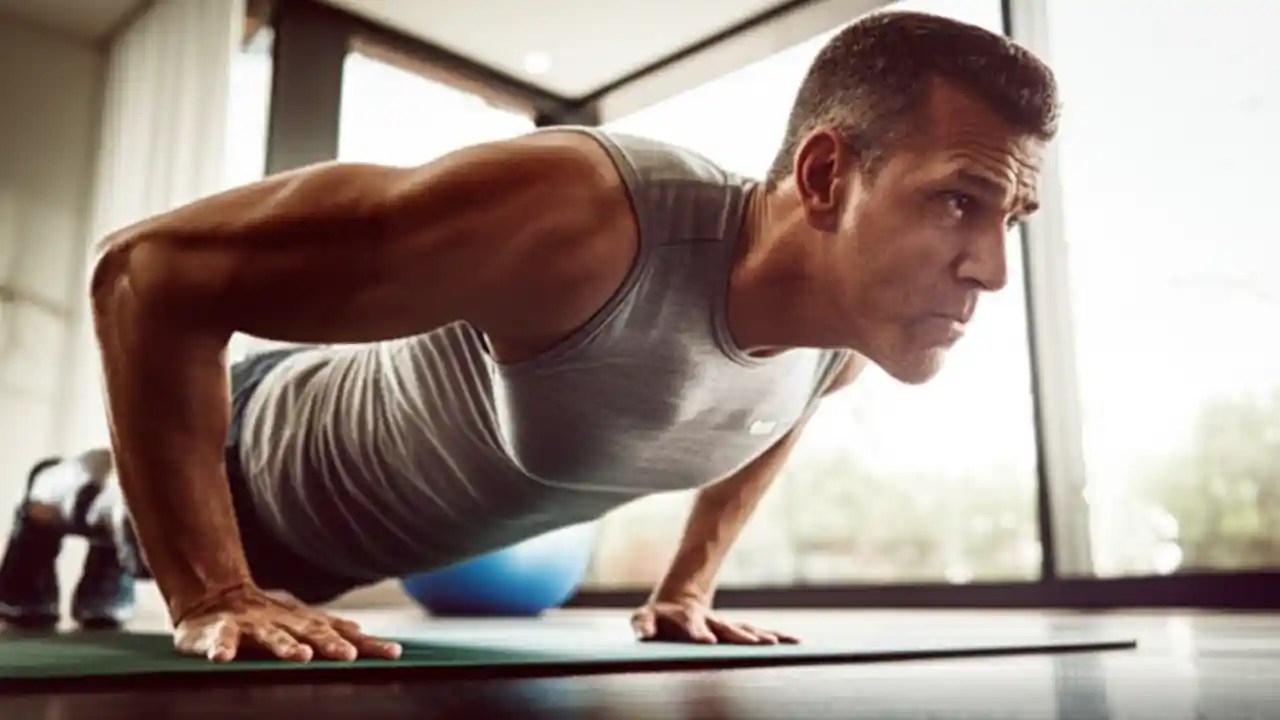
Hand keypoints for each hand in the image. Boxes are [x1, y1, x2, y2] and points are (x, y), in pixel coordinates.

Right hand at [173, 584, 402, 662]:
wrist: (214, 595)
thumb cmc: (264, 615)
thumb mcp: (298, 619)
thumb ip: (327, 627)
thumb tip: (359, 630)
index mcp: (304, 622)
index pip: (343, 634)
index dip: (368, 644)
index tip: (394, 653)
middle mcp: (283, 622)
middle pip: (312, 633)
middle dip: (331, 644)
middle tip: (348, 656)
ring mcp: (252, 625)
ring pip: (271, 636)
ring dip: (286, 646)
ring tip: (300, 657)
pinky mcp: (219, 631)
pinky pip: (221, 639)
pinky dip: (222, 647)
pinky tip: (223, 657)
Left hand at [630, 598, 798, 644]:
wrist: (678, 599)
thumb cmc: (658, 616)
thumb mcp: (644, 619)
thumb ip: (643, 626)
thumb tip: (643, 637)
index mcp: (688, 618)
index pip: (693, 625)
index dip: (700, 633)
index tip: (708, 643)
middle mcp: (711, 621)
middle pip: (728, 627)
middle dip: (741, 636)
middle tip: (759, 643)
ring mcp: (724, 625)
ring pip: (747, 630)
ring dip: (762, 637)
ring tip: (777, 644)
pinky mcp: (735, 631)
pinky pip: (758, 634)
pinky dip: (776, 638)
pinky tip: (794, 643)